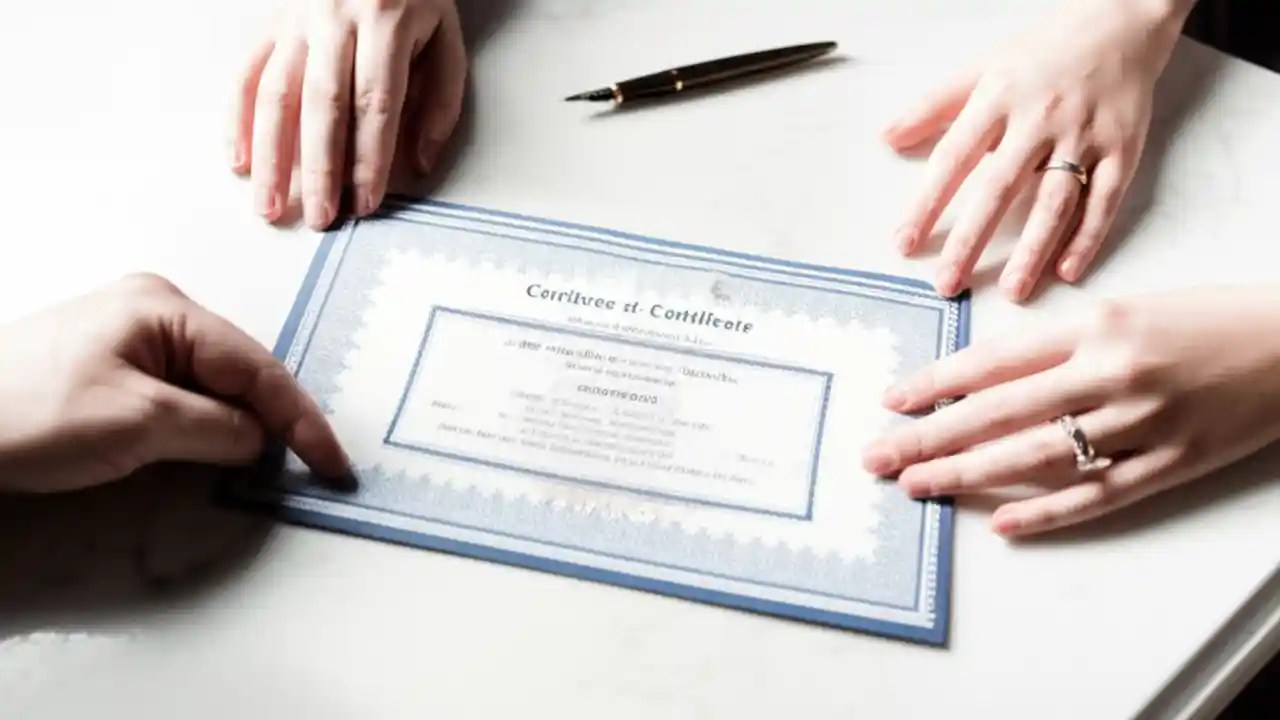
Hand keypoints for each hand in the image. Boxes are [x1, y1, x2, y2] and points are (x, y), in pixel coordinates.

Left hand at [0, 274, 348, 492]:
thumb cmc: (32, 415)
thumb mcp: (138, 425)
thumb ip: (217, 428)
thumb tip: (261, 439)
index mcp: (165, 308)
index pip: (257, 368)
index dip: (301, 419)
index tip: (332, 463)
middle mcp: (156, 309)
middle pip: (239, 370)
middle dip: (273, 418)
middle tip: (306, 466)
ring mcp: (133, 332)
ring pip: (213, 383)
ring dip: (237, 424)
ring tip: (263, 462)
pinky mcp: (114, 362)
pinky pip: (182, 390)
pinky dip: (204, 422)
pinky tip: (211, 446)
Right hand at [230, 0, 466, 229]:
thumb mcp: (447, 38)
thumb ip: (442, 100)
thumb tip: (418, 162)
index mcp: (386, 22)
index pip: (376, 103)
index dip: (369, 158)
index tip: (366, 202)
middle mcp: (335, 19)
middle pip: (323, 104)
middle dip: (320, 168)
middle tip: (320, 217)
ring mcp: (297, 20)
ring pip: (277, 93)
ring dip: (271, 155)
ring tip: (270, 205)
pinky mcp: (272, 23)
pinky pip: (248, 73)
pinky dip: (238, 119)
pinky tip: (239, 160)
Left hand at [861, 285, 1279, 536]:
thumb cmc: (1202, 319)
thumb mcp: (1123, 309)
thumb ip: (1055, 342)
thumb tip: (980, 375)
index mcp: (1094, 325)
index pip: (994, 360)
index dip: (936, 383)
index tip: (892, 401)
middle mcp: (1110, 373)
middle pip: (998, 412)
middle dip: (928, 436)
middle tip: (877, 456)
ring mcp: (1142, 423)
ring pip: (1036, 456)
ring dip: (968, 474)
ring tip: (918, 486)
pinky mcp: (1172, 463)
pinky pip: (1098, 495)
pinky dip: (1047, 511)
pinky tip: (1002, 523)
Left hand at [883, 0, 1195, 300]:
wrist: (1122, 20)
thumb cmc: (1045, 51)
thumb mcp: (982, 69)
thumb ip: (933, 107)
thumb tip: (886, 138)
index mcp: (998, 99)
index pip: (953, 159)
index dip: (926, 205)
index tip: (905, 244)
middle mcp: (1040, 119)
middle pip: (999, 188)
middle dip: (971, 240)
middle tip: (948, 283)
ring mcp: (1084, 135)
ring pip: (1055, 200)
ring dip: (1033, 250)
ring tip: (1011, 291)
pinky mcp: (1124, 147)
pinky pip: (1105, 199)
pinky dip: (1088, 237)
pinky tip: (1067, 270)